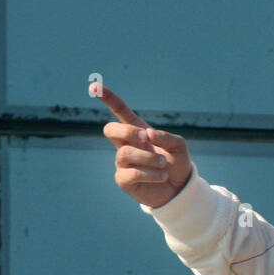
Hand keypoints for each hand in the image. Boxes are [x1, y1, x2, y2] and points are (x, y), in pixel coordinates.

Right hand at [95, 83, 193, 207]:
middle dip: (127, 131)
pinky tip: (162, 176)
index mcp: (138, 130)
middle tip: (146, 138)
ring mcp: (123, 163)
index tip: (93, 86)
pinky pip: (130, 173)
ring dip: (147, 157)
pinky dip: (149, 174)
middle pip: (110, 130)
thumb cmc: (176, 163)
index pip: (119, 110)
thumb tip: (148, 134)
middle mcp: (126, 144)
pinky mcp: (124, 180)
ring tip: (163, 164)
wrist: (180, 189)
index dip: (107, 98)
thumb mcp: (178, 146)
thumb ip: (166, 137)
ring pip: (125, 153)